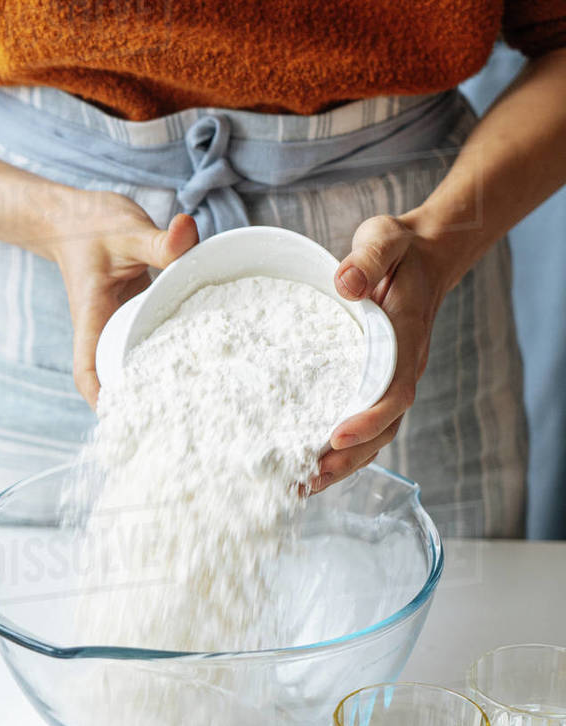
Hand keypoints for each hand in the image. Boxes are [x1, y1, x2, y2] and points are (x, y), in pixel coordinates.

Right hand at [45, 191, 198, 405]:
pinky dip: (168, 351)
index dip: (100, 397)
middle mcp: (104, 327)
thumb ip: (158, 239)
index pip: (86, 368)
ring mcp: (119, 323)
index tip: (121, 419)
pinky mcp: (134, 313)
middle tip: (175, 418)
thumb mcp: (125, 229)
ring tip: (192, 400)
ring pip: (132, 361)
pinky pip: (148, 340)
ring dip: (155, 380)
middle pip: (113, 376)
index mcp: (92, 316)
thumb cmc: (90, 224)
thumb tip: (187, 232)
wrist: (75, 216)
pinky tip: (199, 358)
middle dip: (137, 400)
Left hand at [310, 213, 447, 493]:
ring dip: (343, 463)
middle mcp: (401, 367)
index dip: (369, 418)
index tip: (337, 436)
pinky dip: (340, 449)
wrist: (421, 257)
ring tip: (303, 487)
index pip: (394, 390)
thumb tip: (345, 283)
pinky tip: (308, 465)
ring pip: (374, 433)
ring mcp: (390, 378)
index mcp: (405, 338)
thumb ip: (368, 257)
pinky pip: (362, 423)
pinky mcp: (374, 382)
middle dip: (350, 459)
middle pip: (384, 427)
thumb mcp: (384, 239)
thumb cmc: (398, 249)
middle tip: (310, 480)